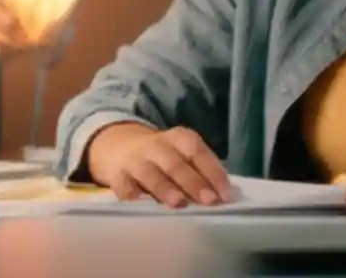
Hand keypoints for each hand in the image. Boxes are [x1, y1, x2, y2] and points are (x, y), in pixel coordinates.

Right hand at [87, 123, 233, 207]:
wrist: (119, 147)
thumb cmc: (163, 158)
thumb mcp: (182, 154)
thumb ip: (200, 170)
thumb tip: (223, 196)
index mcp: (179, 138)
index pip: (197, 151)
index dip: (213, 172)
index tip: (226, 195)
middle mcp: (157, 146)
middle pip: (176, 163)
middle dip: (193, 182)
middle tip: (209, 201)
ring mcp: (135, 161)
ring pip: (151, 174)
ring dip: (166, 188)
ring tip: (179, 203)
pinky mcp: (118, 176)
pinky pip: (126, 188)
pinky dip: (135, 197)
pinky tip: (145, 208)